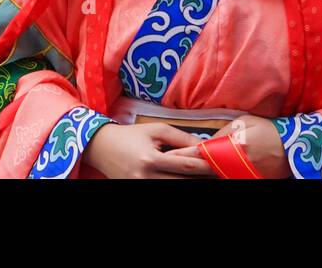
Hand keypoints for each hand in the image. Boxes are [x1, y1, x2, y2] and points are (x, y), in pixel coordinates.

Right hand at [81, 122, 212, 177]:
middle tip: (218, 173)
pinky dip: (175, 184)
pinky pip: (161, 190)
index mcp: (150, 160)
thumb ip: (181, 138)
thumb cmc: (131, 136)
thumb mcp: (156, 130)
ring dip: (190, 183)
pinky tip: (184, 179)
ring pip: (174, 188)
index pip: (185, 167)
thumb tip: (203, 146)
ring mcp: (141, 187)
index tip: (219, 164)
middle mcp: (145, 177)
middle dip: (202, 179)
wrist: (102, 148)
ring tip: (204, 177)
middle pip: (183, 183)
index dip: (205, 167)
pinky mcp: (139, 190)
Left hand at [169, 115, 290, 178]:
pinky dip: (216, 175)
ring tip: (181, 170)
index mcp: (235, 148)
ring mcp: (243, 175)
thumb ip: (222, 135)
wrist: (292, 146)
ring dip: (199, 173)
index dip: (185, 155)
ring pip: (216, 176)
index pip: (204, 153)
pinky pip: (228, 178)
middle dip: (187, 166)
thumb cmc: (267, 130)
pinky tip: (205, 174)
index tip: (169, 155)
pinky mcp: (249, 179)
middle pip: (206, 169)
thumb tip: (203, 144)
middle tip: (168, 163)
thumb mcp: (244, 124)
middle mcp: (237, 164)